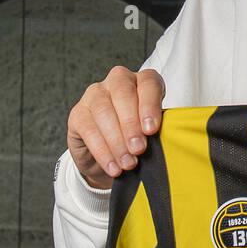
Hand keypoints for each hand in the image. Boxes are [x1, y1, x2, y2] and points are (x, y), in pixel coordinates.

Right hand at [67, 67, 165, 188]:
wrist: (110, 157)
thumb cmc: (138, 138)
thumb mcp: (152, 132)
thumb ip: (156, 129)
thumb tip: (168, 140)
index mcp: (142, 81)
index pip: (148, 82)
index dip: (150, 105)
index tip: (152, 129)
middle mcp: (117, 81)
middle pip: (123, 93)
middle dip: (131, 124)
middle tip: (139, 149)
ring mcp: (94, 95)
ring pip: (104, 111)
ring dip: (117, 141)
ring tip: (128, 163)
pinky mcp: (77, 113)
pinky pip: (89, 129)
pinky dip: (102, 151)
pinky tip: (113, 166)